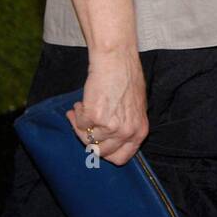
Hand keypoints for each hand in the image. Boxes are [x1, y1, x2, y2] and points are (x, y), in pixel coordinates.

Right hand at [67, 48, 148, 165]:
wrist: (116, 58)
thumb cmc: (127, 76)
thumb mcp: (135, 106)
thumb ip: (126, 125)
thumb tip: (109, 138)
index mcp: (139, 131)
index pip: (121, 158)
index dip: (106, 153)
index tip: (98, 143)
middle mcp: (126, 132)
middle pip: (100, 152)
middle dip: (89, 140)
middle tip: (84, 127)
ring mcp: (110, 126)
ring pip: (86, 139)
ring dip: (80, 125)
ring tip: (81, 109)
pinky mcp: (94, 117)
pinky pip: (78, 124)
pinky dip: (76, 114)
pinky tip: (81, 102)